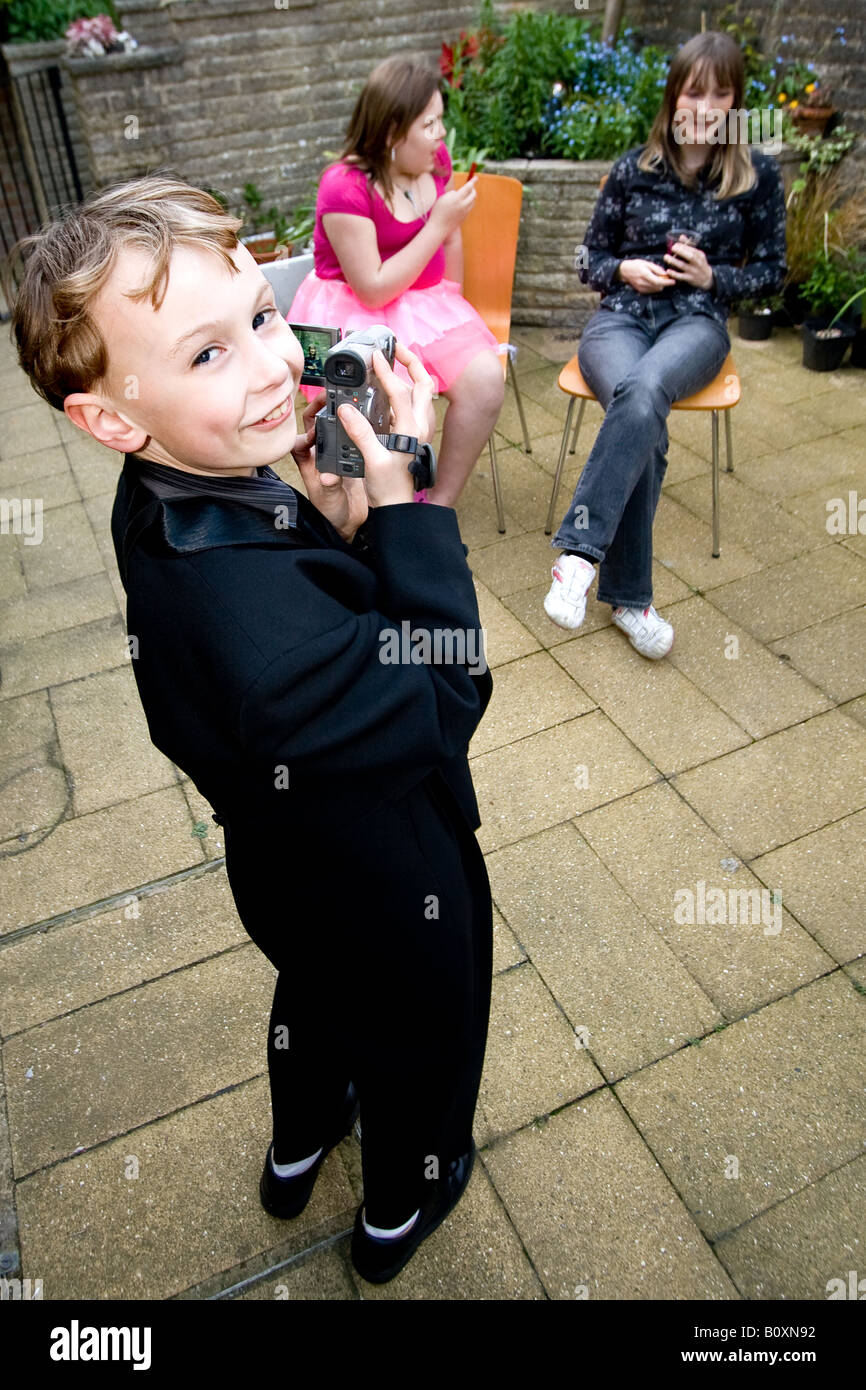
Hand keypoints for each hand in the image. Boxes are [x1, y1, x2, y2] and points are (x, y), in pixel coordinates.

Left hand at [291, 389, 368, 541]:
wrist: (349, 522)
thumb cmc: (330, 511)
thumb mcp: (327, 498)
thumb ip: (328, 486)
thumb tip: (328, 475)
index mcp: (309, 462)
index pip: (301, 438)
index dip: (307, 428)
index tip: (318, 422)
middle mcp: (320, 455)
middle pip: (315, 424)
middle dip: (321, 407)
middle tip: (331, 395)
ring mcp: (335, 454)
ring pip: (333, 425)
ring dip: (339, 412)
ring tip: (348, 400)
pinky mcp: (351, 455)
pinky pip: (350, 435)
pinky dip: (354, 425)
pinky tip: (363, 417)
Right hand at [337, 343, 434, 507]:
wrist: (398, 507)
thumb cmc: (388, 488)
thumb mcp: (372, 461)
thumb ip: (360, 433)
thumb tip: (346, 410)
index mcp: (411, 429)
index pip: (400, 391)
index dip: (387, 372)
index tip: (375, 357)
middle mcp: (420, 426)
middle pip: (423, 384)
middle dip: (412, 362)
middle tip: (396, 349)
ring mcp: (419, 430)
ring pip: (422, 394)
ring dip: (411, 374)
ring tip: (394, 363)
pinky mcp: (413, 436)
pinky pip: (414, 406)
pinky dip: (405, 391)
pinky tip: (388, 392)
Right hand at [430, 178, 476, 237]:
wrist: (439, 227)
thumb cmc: (438, 211)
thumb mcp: (443, 198)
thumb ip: (452, 193)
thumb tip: (458, 193)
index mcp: (457, 198)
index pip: (468, 187)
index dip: (472, 181)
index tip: (476, 178)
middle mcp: (463, 205)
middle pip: (473, 195)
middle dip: (472, 189)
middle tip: (470, 187)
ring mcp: (465, 212)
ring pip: (472, 202)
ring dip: (471, 197)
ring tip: (466, 195)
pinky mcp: (465, 217)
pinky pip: (469, 208)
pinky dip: (468, 204)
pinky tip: (463, 203)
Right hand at [618, 258, 676, 293]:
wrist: (624, 272)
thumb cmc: (636, 265)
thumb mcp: (646, 263)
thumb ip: (656, 269)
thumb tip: (665, 273)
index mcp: (644, 274)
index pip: (658, 281)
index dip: (667, 282)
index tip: (673, 281)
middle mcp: (642, 283)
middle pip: (658, 287)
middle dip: (665, 283)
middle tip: (668, 278)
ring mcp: (641, 288)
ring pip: (656, 290)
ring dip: (660, 286)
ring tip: (661, 279)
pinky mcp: (641, 291)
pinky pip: (652, 291)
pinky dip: (656, 287)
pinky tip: (655, 282)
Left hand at [663, 239, 713, 289]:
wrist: (706, 278)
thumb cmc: (699, 264)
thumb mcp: (697, 254)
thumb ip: (689, 245)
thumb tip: (681, 236)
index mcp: (699, 255)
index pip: (692, 249)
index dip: (683, 246)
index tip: (675, 245)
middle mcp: (697, 263)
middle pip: (690, 256)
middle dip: (680, 251)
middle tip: (672, 248)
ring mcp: (693, 271)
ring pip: (683, 266)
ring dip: (673, 261)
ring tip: (666, 257)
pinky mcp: (689, 279)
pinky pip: (681, 277)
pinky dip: (674, 274)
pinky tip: (668, 270)